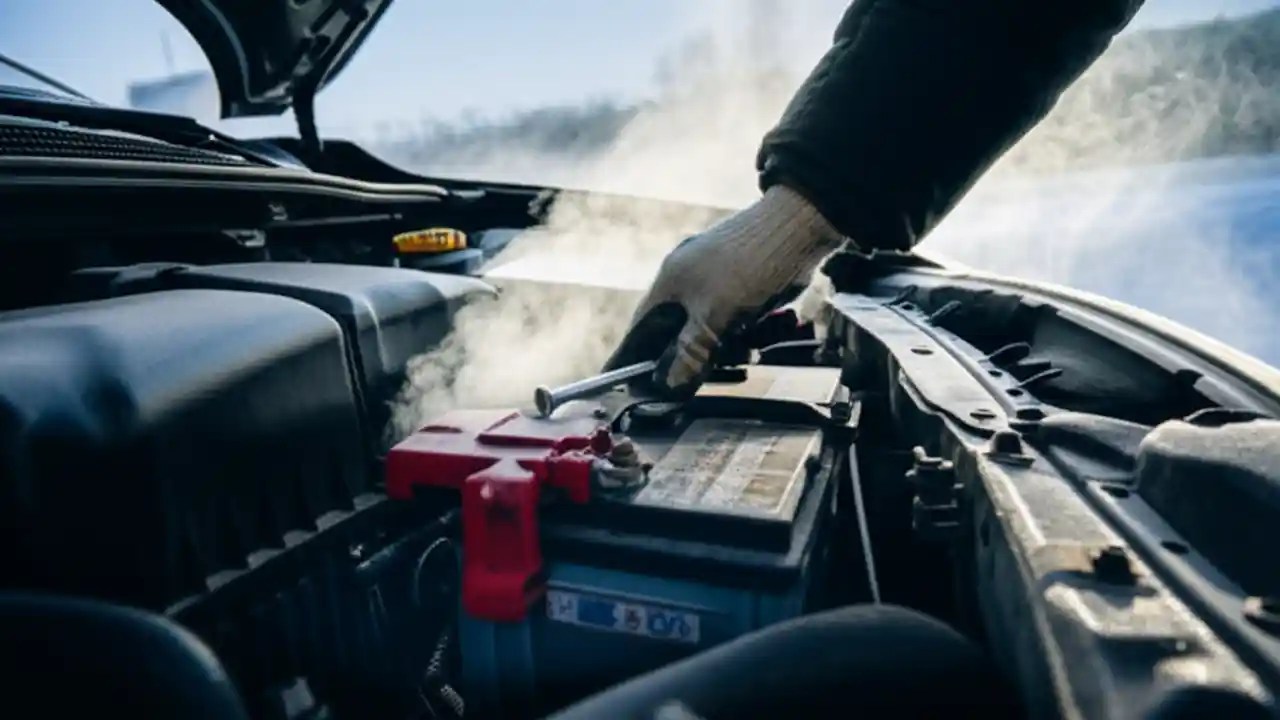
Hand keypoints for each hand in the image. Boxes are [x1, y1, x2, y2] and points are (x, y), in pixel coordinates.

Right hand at [603, 185, 843, 393]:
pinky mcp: (743, 290)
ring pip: (712, 335)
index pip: (639, 332)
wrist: (801, 226)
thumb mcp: (716, 316)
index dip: (632, 362)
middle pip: (678, 339)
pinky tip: (771, 329)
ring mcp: (715, 287)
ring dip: (734, 347)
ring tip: (754, 343)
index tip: (628, 388)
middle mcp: (686, 286)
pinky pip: (737, 325)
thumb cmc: (748, 267)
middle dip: (699, 358)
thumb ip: (690, 353)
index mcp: (668, 286)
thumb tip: (667, 387)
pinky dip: (752, 333)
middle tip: (717, 372)